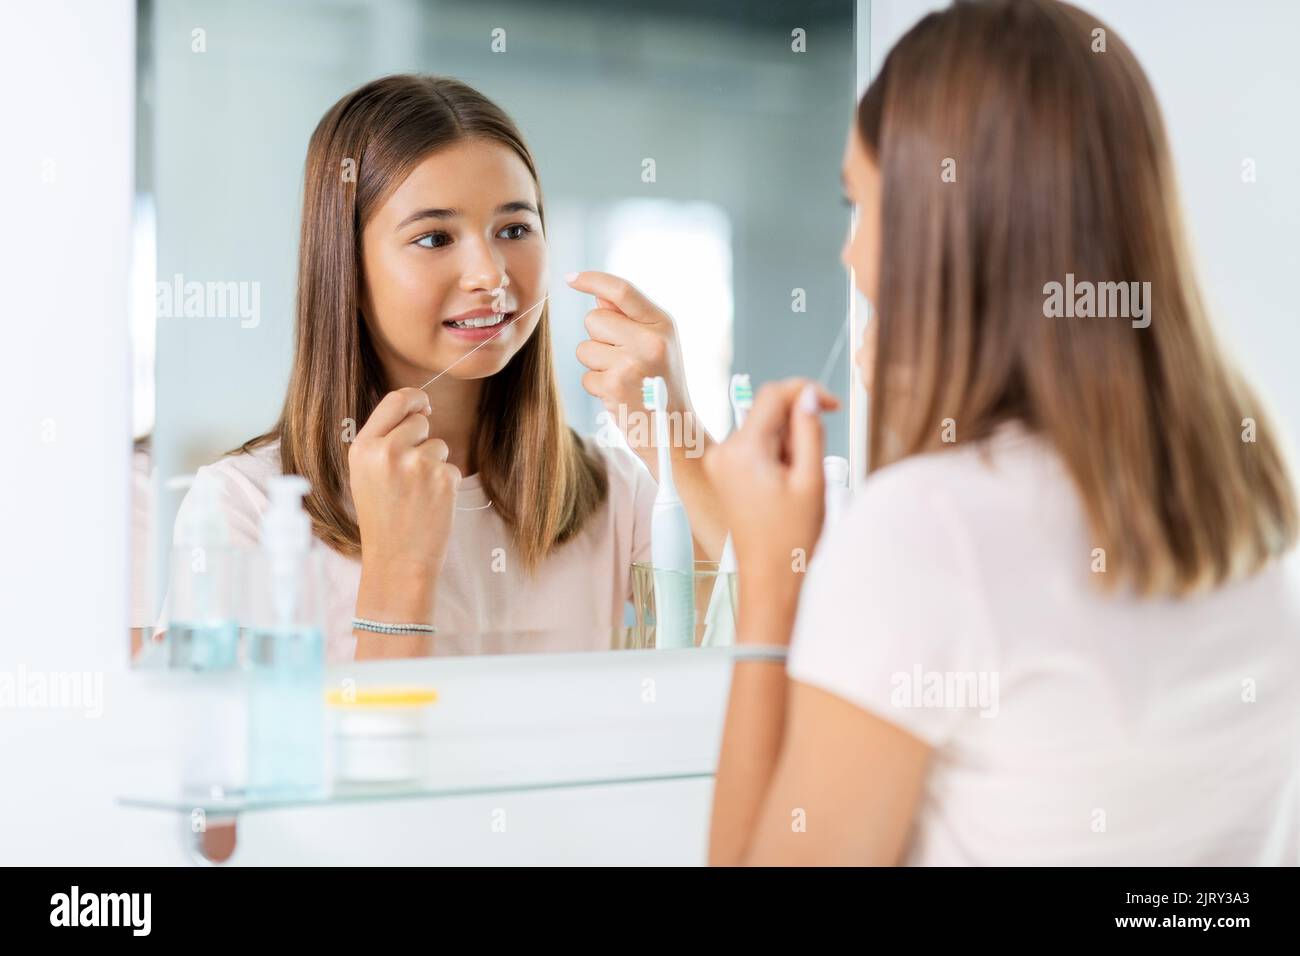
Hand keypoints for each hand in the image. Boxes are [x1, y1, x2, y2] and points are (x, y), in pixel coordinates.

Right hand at [348, 387, 459, 620]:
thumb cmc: (382, 518)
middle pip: (420, 422)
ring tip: (416, 495)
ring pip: (439, 446)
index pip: (395, 400)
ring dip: (434, 466)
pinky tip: (430, 505)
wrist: (397, 561)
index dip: (415, 399)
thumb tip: (418, 410)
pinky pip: (452, 468)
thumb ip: (383, 441)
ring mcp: (417, 464)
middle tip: (411, 474)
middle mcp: (388, 451)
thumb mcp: (366, 474)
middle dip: (422, 441)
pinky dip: (445, 485)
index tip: (424, 407)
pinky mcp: (443, 478)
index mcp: (363, 447)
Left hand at [568, 271, 701, 458]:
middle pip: (594, 319)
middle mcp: (649, 341)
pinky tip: (620, 396)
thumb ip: (631, 318)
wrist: (676, 433)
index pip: (622, 291)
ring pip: (585, 348)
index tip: (570, 279)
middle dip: (598, 337)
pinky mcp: (614, 387)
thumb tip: (597, 296)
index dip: (592, 280)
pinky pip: (586, 376)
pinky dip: (597, 386)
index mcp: (662, 324)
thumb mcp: (659, 345)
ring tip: (623, 379)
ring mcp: (631, 364)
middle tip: (622, 359)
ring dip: (596, 364)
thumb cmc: (662, 386)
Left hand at [703, 378, 839, 605]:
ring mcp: (720, 463)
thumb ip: (810, 431)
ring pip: (763, 429)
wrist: (770, 575)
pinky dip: (775, 455)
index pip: (772, 395)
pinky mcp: (724, 472)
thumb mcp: (812, 479)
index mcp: (743, 451)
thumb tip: (807, 397)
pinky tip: (784, 484)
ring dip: (787, 443)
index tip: (831, 405)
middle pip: (767, 412)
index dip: (805, 391)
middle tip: (810, 464)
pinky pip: (754, 446)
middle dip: (796, 427)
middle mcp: (723, 452)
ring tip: (796, 482)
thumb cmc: (792, 538)